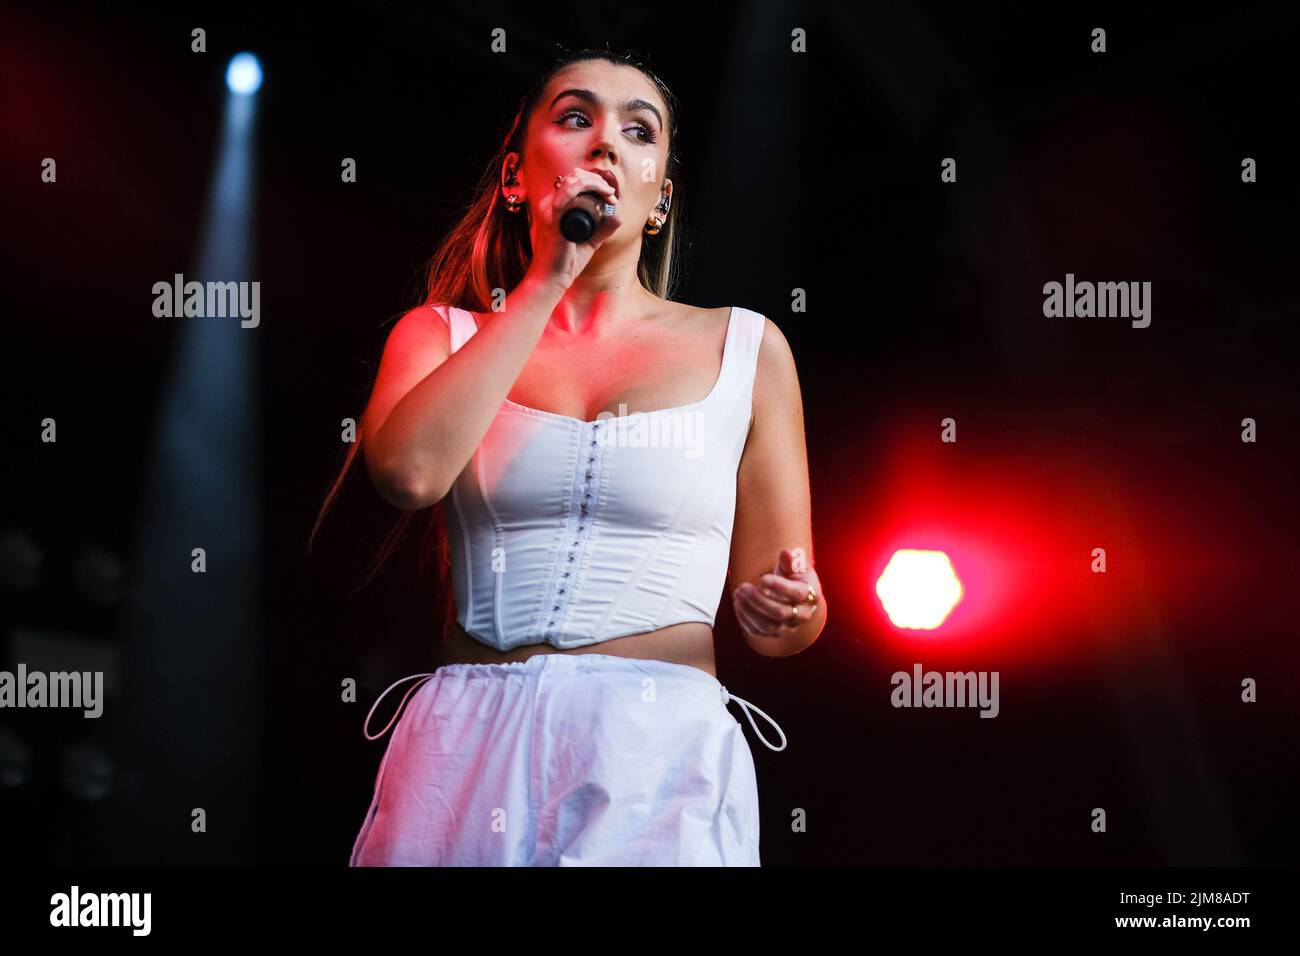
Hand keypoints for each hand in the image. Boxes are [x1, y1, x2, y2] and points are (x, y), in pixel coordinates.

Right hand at [524, 166, 622, 289]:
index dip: (593, 181)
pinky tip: (603, 196)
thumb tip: (618, 215)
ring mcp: (549, 209)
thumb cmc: (565, 262)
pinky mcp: (552, 218)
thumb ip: (602, 228)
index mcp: (553, 206)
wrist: (550, 279)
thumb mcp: (589, 241)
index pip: (572, 180)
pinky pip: (568, 193)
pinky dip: (589, 188)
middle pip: (573, 175)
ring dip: (596, 182)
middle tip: (611, 194)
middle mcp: (549, 204)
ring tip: (609, 194)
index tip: (609, 195)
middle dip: (597, 179)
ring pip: (573, 179)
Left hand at [731, 547, 820, 639]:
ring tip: (737, 593)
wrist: (794, 597)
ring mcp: (788, 627)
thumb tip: (786, 552)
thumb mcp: (793, 568)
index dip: (780, 586)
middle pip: (780, 612)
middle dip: (759, 600)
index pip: (797, 594)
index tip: (763, 577)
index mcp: (810, 596)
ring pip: (767, 625)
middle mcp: (802, 615)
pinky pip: (758, 631)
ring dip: (749, 609)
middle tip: (742, 587)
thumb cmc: (793, 578)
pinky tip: (738, 604)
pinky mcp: (774, 633)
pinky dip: (745, 618)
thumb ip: (789, 562)